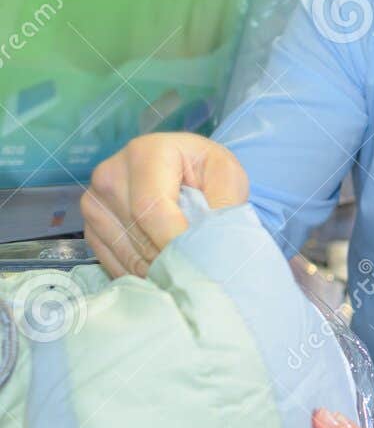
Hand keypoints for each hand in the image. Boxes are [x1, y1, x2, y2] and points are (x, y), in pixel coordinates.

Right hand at [81, 133, 249, 277]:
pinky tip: (164, 272)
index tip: (197, 264)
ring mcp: (94, 201)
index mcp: (145, 153)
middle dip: (171, 259)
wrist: (182, 167)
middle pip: (137, 234)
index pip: (151, 209)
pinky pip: (112, 261)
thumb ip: (222, 206)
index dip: (174, 242)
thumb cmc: (206, 170)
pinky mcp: (91, 226)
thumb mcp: (227, 177)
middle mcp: (110, 174)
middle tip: (199, 272)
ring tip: (186, 271)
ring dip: (157, 270)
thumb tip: (211, 246)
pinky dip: (141, 273)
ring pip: (125, 252)